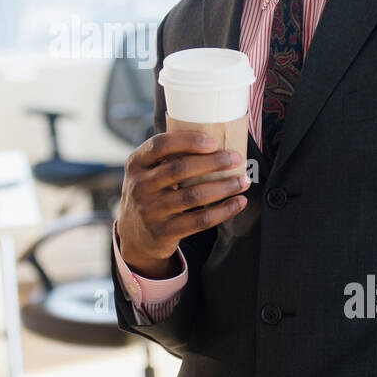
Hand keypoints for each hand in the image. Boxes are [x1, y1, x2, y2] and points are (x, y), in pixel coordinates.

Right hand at [117, 131, 249, 277]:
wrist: (135, 235)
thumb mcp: (146, 172)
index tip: (213, 142)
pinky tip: (238, 203)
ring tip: (242, 181)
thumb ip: (167, 158)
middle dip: (213, 162)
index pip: (160, 145)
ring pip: (194, 195)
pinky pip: (200, 220)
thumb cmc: (149, 194)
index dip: (188, 141)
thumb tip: (212, 142)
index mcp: (136, 164)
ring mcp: (151, 210)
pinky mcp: (164, 231)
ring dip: (224, 186)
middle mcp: (140, 186)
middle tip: (235, 158)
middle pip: (180, 169)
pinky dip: (223, 211)